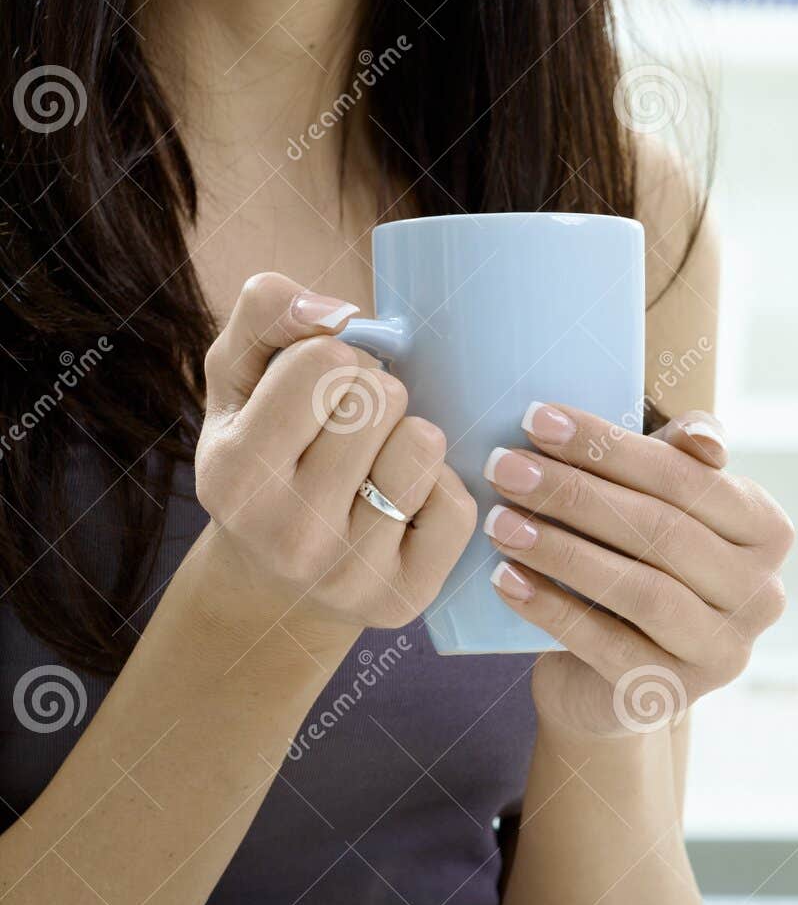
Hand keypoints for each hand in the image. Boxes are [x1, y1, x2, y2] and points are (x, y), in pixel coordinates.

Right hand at [192, 273, 476, 644]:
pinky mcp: (402, 596)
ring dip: (410, 437)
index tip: (321, 388)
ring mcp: (346, 572)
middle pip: (380, 396)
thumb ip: (265, 316)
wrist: (274, 581)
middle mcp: (286, 531)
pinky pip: (457, 503)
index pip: (324, 361)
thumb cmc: (265, 459)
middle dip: (374, 395)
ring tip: (377, 463)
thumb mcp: (239, 382)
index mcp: (234, 472)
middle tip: (349, 431)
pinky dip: (439, 490)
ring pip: (423, 444)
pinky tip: (403, 506)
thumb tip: (334, 309)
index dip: (336, 358)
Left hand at [482, 404, 792, 737]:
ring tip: (499, 522)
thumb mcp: (659, 503)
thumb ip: (677, 458)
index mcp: (768, 531)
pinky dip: (551, 608)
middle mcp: (763, 595)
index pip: (688, 478)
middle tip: (503, 467)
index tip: (536, 418)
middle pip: (663, 531)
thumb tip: (700, 437)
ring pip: (642, 590)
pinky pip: (608, 645)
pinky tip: (504, 578)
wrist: (608, 672)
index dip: (611, 446)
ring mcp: (725, 652)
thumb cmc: (635, 563)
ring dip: (561, 550)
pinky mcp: (674, 695)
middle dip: (575, 493)